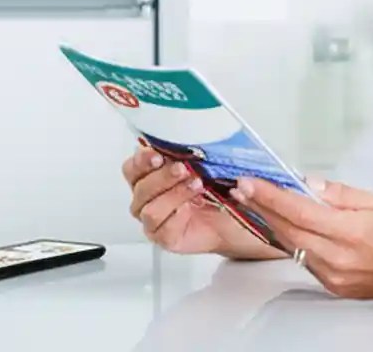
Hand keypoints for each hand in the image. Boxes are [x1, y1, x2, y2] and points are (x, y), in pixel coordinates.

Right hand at [122, 147, 283, 258]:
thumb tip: (189, 134)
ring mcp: (155, 219)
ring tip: (196, 185)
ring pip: (148, 207)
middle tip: (182, 168)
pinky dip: (176, 214)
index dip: (141, 160)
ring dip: (173, 194)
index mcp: (153, 174)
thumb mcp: (209, 162)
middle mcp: (149, 197)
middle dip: (160, 175)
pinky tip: (191, 208)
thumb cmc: (221, 188)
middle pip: (138, 185)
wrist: (239, 216)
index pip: (133, 166)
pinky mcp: (164, 237)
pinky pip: (160, 227)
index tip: (157, 154)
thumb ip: (193, 152)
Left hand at [231, 177, 372, 298]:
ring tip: (256, 204)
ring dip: (273, 225)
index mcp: (350, 232)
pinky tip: (283, 227)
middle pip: (288, 230)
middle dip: (262, 208)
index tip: (249, 183)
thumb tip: (308, 182)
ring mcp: (334, 275)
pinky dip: (292, 242)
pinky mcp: (333, 285)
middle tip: (243, 190)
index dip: (270, 196)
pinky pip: (304, 261)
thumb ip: (339, 193)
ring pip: (293, 247)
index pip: (299, 211)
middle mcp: (338, 257)